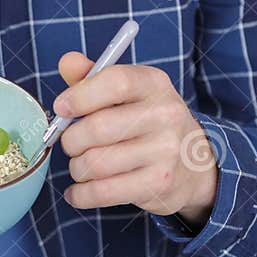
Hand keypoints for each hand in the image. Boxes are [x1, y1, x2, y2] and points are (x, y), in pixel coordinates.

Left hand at [54, 52, 218, 225]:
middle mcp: (166, 114)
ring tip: (81, 165)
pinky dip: (80, 194)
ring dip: (77, 167)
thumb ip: (93, 76)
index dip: (80, 95)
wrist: (195, 163)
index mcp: (154, 84)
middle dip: (71, 140)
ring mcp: (166, 152)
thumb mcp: (127, 92)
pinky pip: (103, 192)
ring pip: (95, 162)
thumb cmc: (146, 121)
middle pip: (98, 128)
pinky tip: (77, 191)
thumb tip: (67, 62)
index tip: (61, 108)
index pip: (116, 81)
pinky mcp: (159, 185)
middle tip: (71, 144)